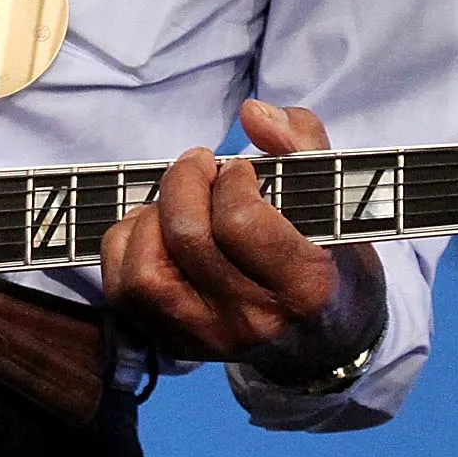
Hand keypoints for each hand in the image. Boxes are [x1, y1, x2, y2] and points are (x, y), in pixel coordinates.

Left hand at [99, 99, 385, 385]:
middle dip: (184, 182)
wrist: (323, 341)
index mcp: (303, 285)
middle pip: (187, 238)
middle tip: (200, 167)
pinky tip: (154, 231)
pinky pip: (122, 291)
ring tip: (175, 204)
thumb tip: (252, 113)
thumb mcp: (335, 200)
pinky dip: (126, 247)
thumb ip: (302, 144)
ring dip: (149, 220)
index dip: (232, 181)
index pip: (240, 224)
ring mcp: (206, 338)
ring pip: (143, 274)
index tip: (241, 170)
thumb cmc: (328, 258)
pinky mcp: (171, 343)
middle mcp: (251, 319)